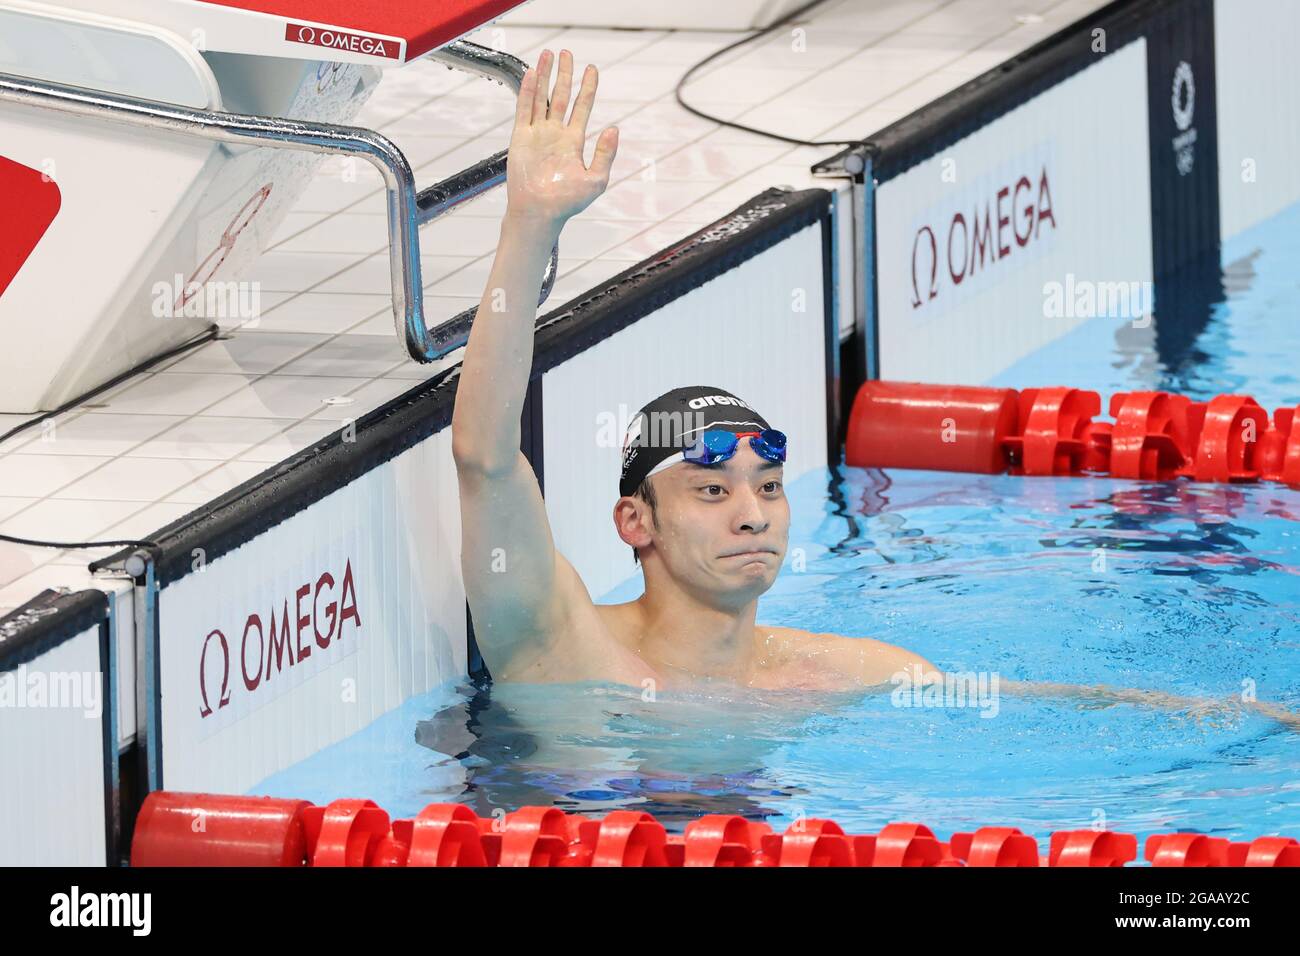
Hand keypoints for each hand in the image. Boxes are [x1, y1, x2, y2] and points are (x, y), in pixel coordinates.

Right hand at [505, 49, 618, 226]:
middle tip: (567, 53)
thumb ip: (605, 154)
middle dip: (565, 74)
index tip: (592, 69)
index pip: (583, 107)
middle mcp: (556, 134)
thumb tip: (614, 129)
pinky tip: (532, 73)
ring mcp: (538, 134)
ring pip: (542, 97)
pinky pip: (525, 109)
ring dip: (545, 76)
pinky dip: (528, 91)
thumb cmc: (567, 202)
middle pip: (561, 96)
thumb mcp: (596, 180)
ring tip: (549, 54)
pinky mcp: (521, 138)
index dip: (588, 87)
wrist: (539, 212)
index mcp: (574, 142)